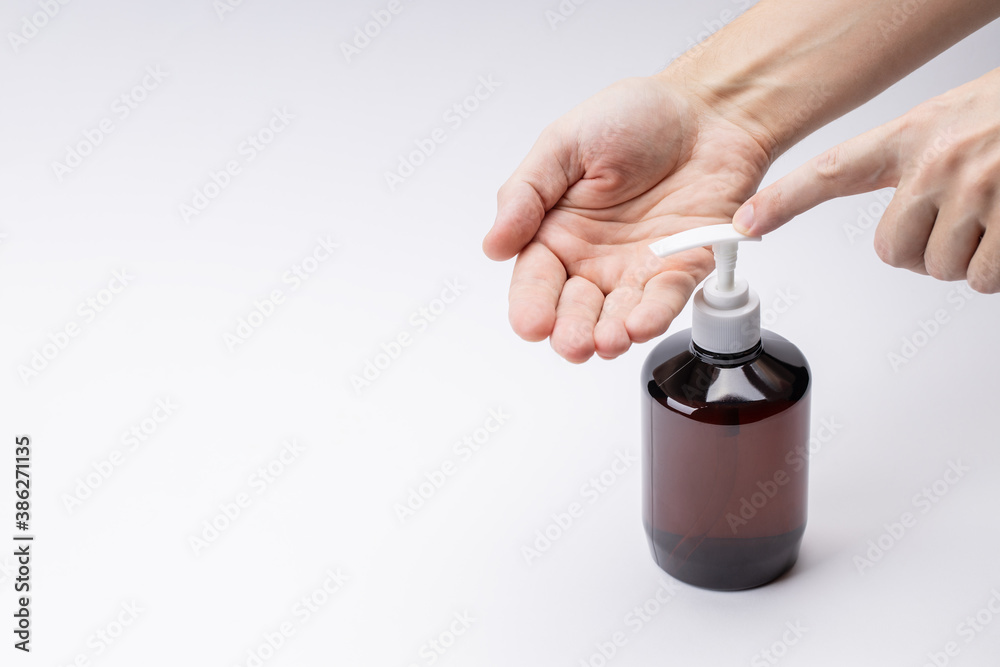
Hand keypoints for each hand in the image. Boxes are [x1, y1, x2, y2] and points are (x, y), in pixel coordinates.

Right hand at [483, 75, 772, 361]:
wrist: (704, 105)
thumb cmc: (631, 117)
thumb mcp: (562, 144)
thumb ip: (526, 194)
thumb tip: (493, 244)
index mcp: (557, 232)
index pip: (536, 281)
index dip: (532, 306)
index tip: (532, 324)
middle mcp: (595, 259)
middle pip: (575, 309)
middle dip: (572, 331)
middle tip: (572, 343)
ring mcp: (639, 267)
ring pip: (620, 314)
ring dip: (612, 334)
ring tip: (606, 342)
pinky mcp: (686, 265)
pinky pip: (669, 296)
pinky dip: (656, 313)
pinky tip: (640, 325)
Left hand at [734, 67, 999, 293]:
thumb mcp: (953, 122)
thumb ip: (914, 166)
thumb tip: (898, 227)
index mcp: (914, 136)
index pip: (830, 171)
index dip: (782, 200)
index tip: (743, 223)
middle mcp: (938, 163)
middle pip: (893, 252)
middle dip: (923, 251)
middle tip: (956, 224)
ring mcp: (979, 191)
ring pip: (942, 269)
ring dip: (969, 258)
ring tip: (996, 217)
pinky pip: (984, 279)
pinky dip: (999, 270)